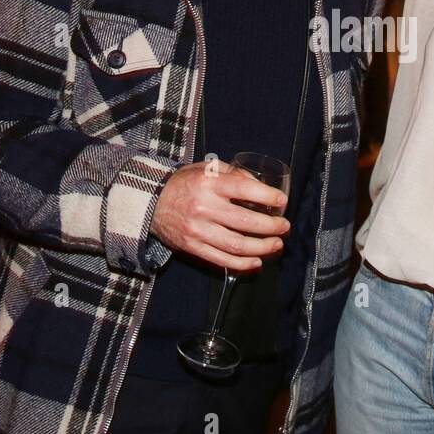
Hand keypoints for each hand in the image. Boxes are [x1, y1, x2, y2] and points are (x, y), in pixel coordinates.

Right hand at [150, 160, 289, 271]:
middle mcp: (203, 207)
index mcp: (208, 184)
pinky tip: (257, 261)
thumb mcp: (204, 169)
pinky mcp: (193, 247)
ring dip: (262, 247)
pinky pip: (221, 260)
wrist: (149, 202)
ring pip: (237, 245)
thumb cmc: (182, 184)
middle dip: (271, 226)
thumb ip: (232, 173)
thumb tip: (259, 184)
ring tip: (277, 244)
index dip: (267, 196)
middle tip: (284, 226)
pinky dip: (242, 264)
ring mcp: (198, 230)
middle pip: (246, 222)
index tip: (282, 201)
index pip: (244, 189)